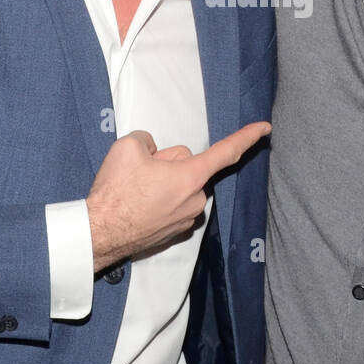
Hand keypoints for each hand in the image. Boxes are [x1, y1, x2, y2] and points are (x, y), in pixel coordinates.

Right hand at [87, 123, 271, 270]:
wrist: (98, 232)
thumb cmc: (115, 190)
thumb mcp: (129, 146)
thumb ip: (151, 141)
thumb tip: (154, 153)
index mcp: (190, 176)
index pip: (226, 152)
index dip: (246, 137)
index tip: (265, 129)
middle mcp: (195, 200)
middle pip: (189, 167)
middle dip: (170, 165)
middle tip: (141, 173)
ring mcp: (186, 220)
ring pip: (181, 188)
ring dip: (164, 185)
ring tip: (136, 193)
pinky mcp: (174, 234)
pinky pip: (173, 206)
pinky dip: (159, 203)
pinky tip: (138, 207)